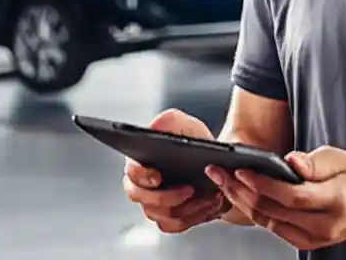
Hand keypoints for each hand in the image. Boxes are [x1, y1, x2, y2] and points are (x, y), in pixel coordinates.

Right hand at [122, 109, 227, 233]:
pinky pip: (176, 225)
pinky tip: (209, 203)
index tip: (158, 176)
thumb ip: (168, 120)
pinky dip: (194, 217)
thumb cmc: (192, 141)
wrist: (213, 160)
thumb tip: (155, 126)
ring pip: (163, 215)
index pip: (131, 173)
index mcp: (140, 163)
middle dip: (167, 197)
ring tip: (208, 194)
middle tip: (190, 188)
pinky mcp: (171, 218)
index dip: (141, 177)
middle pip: (143, 200)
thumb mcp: (184, 124)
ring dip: (188, 207)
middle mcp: (143, 187)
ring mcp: (156, 205)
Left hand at [207, 145, 345, 250]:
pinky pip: (276, 229)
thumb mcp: (341, 158)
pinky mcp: (310, 242)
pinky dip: (257, 214)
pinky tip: (242, 198)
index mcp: (336, 200)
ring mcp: (318, 238)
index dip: (262, 184)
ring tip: (224, 183)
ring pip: (270, 223)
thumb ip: (312, 161)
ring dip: (243, 203)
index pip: (291, 196)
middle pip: (275, 212)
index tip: (240, 170)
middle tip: (219, 173)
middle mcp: (326, 225)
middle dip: (242, 191)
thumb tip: (287, 162)